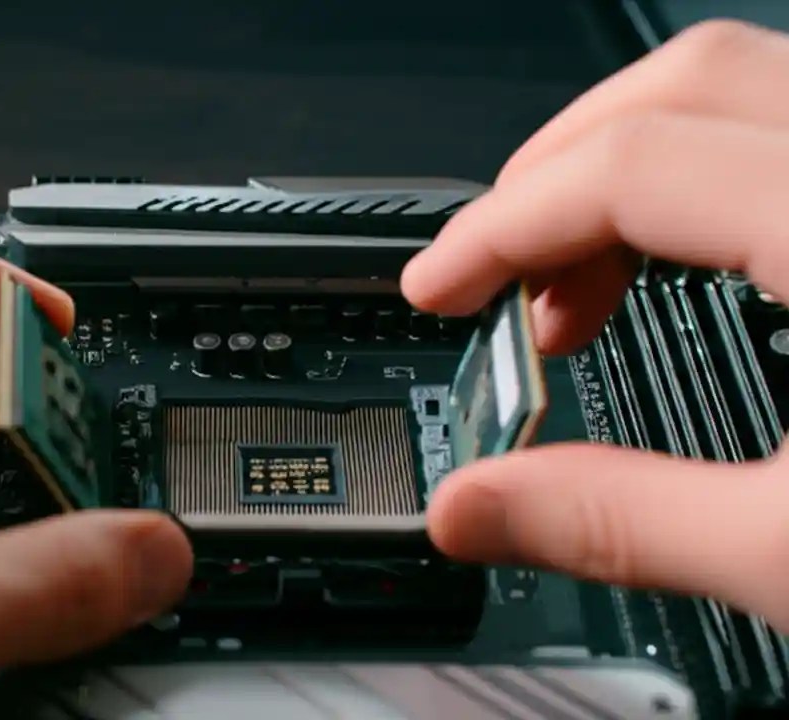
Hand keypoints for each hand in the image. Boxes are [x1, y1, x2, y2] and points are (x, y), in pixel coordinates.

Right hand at [401, 20, 788, 628]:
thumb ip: (627, 521)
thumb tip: (475, 511)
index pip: (629, 167)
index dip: (500, 228)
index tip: (439, 294)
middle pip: (680, 84)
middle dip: (553, 175)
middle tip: (497, 278)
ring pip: (744, 90)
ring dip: (632, 170)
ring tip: (581, 290)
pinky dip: (710, 184)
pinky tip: (696, 277)